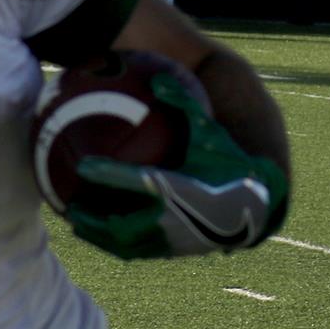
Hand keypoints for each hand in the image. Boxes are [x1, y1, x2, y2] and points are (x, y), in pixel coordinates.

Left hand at [66, 70, 288, 259]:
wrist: (260, 206)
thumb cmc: (233, 165)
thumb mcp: (211, 133)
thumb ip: (184, 105)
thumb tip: (159, 76)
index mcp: (179, 188)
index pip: (136, 181)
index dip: (107, 174)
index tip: (82, 166)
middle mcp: (173, 218)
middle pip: (121, 226)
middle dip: (92, 219)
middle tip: (69, 207)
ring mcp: (174, 240)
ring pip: (128, 246)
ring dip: (100, 238)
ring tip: (78, 226)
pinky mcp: (179, 251)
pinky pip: (142, 252)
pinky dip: (120, 246)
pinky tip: (108, 237)